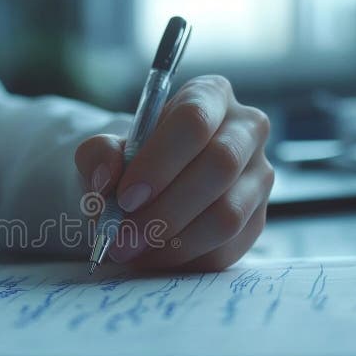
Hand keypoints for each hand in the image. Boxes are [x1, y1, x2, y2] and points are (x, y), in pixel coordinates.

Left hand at [75, 75, 272, 270]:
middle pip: (220, 165)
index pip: (194, 119)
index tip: (125, 196)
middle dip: (166, 209)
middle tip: (123, 236)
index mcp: (209, 96)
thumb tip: (106, 177)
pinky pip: (227, 248)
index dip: (159, 161)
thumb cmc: (127, 164)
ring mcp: (258, 177)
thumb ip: (97, 155)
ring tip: (132, 249)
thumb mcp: (102, 152)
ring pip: (228, 214)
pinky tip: (152, 257)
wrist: (141, 193)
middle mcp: (245, 130)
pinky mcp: (256, 220)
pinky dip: (184, 260)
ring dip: (173, 242)